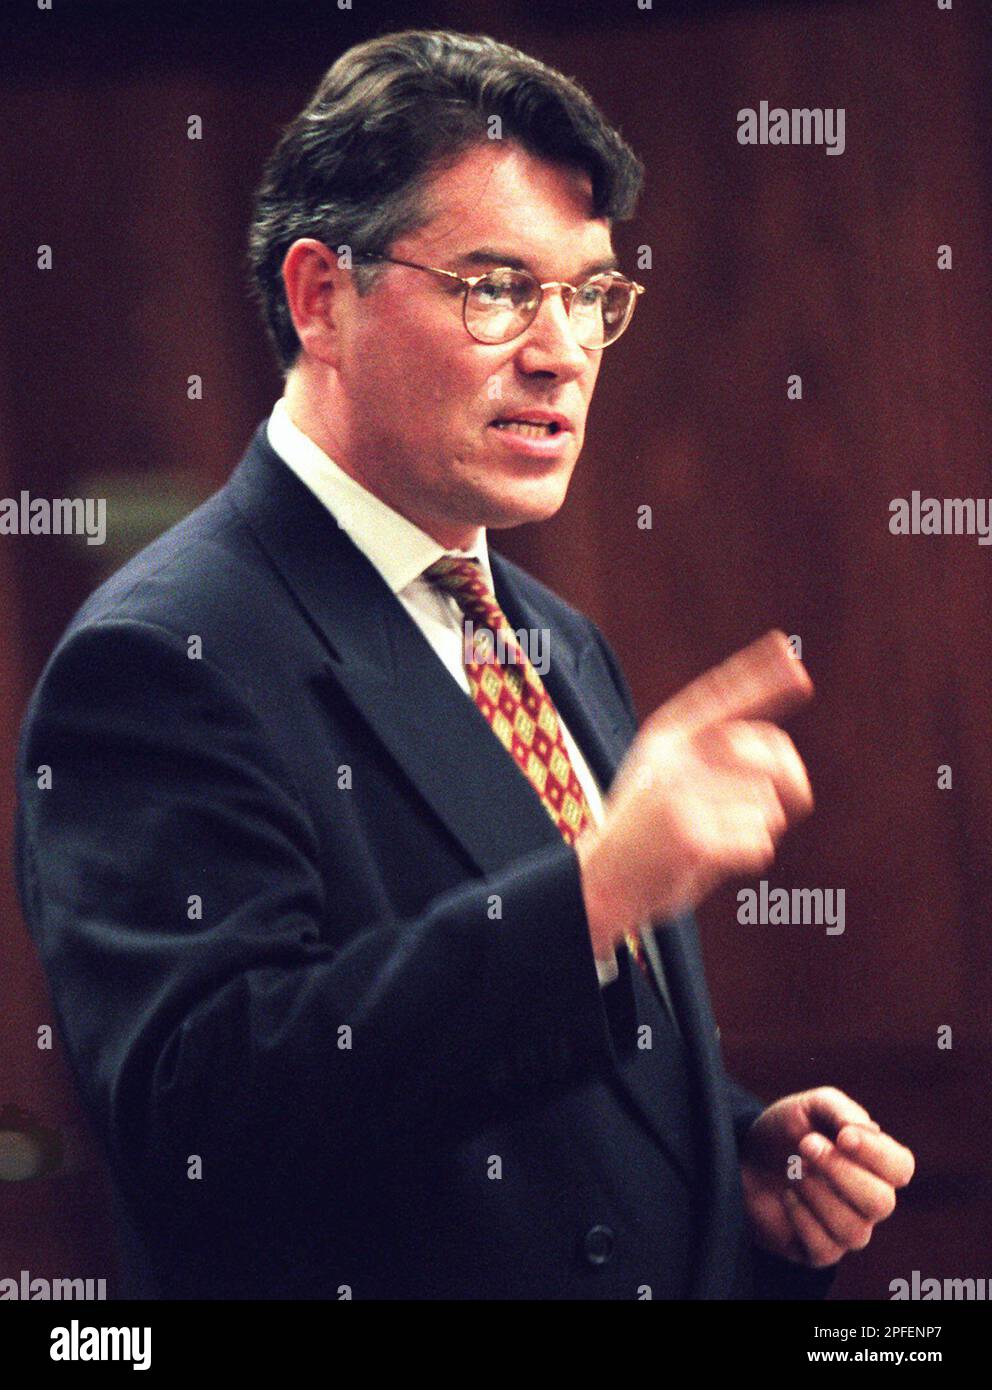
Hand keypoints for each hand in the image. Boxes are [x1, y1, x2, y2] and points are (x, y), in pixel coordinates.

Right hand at [576, 629, 813, 958]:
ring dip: (758, 827)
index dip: (759, 674)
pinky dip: (749, 858)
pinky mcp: (693, 838)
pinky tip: (711, 861)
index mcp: (665, 737)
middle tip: (795, 800)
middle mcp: (673, 758)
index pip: (721, 695)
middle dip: (792, 778)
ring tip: (718, 837)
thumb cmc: (643, 833)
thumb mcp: (663, 776)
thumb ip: (709, 755)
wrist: (599, 882)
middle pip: (768, 749)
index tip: (794, 660)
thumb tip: (784, 754)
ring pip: (769, 805)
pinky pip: (758, 843)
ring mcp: (680, 796)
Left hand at [740, 1086, 914, 1267]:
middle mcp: (869, 1201)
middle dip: (840, 1172)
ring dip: (818, 1195)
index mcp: (875, 1163)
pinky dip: (802, 1218)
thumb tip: (869, 1129)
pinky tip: (787, 1195)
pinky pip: (825, 1250)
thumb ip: (841, 1110)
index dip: (876, 1154)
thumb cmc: (787, 1131)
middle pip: (881, 1202)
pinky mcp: (819, 1252)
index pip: (900, 1167)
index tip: (842, 1137)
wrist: (745, 1157)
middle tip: (806, 1145)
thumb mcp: (810, 1106)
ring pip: (854, 1231)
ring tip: (793, 1170)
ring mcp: (846, 1229)